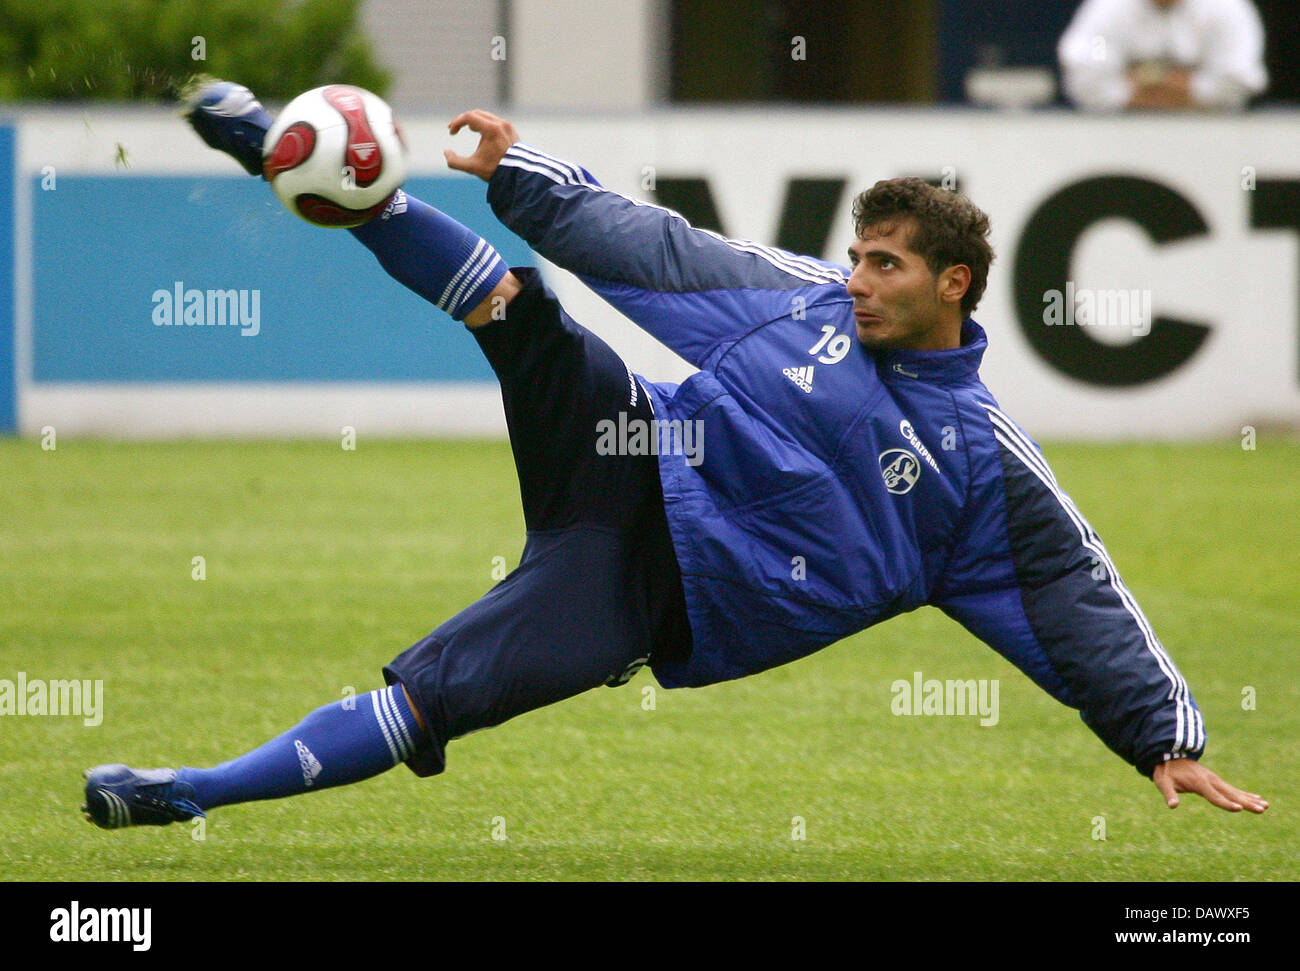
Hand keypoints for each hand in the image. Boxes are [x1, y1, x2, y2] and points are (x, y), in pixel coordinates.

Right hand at [444, 109, 520, 180]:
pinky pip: (495, 122)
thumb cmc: (496, 171)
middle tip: (455, 128)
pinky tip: (480, 132)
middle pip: (476, 113)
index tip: (451, 132)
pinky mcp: (511, 130)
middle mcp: (500, 124)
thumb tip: (446, 152)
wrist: (519, 175)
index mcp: (491, 129)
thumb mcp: (472, 167)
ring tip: (469, 129)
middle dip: (463, 120)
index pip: (469, 117)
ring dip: (474, 121)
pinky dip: (485, 124)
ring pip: (486, 116)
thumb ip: (455, 162)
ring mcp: (507, 126)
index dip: (456, 122)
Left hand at [1152, 759, 1267, 812]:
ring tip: (1266, 806)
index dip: (1226, 804)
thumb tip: (1172, 805)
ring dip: (1250, 799)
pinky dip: (1245, 794)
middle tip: (1262, 809)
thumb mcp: (1163, 782)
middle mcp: (1210, 780)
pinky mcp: (1215, 780)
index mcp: (1199, 783)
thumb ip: (1169, 794)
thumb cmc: (1165, 772)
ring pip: (1235, 791)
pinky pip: (1232, 789)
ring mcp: (1214, 779)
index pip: (1214, 796)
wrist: (1168, 755)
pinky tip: (1256, 798)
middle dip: (1246, 802)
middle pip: (1231, 794)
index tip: (1239, 809)